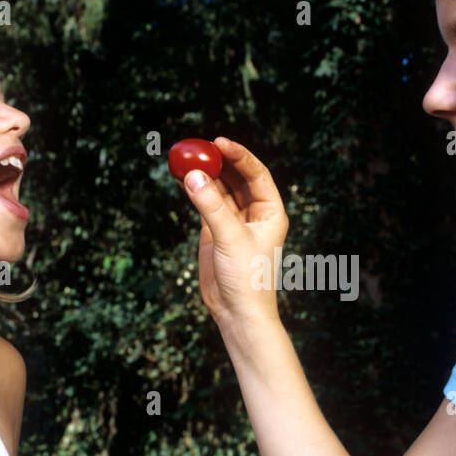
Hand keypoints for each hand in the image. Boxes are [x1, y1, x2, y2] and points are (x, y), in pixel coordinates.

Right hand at [180, 136, 288, 330]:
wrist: (237, 312)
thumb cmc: (248, 279)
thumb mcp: (230, 239)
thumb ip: (211, 207)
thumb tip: (193, 177)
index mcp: (270, 212)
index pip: (256, 174)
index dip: (238, 156)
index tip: (218, 143)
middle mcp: (254, 213)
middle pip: (237, 177)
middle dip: (219, 161)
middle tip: (199, 147)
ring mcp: (234, 221)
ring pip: (220, 189)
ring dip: (206, 174)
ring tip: (187, 158)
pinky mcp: (216, 231)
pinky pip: (206, 203)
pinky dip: (196, 190)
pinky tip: (184, 177)